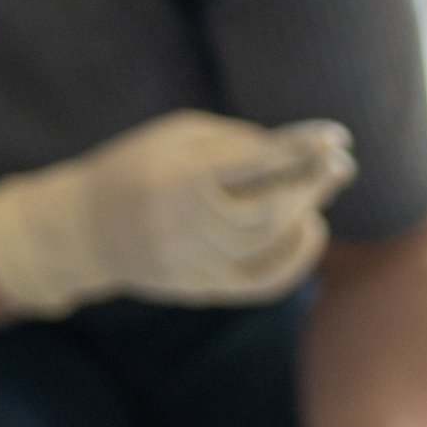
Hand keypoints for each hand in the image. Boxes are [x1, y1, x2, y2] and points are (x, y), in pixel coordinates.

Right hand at [0, 109, 354, 315]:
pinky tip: (309, 228)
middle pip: (267, 210)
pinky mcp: (201, 289)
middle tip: (341, 160)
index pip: (250, 164)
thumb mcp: (178, 137)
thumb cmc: (141, 166)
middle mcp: (182, 225)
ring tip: (324, 184)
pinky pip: (261, 282)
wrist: (86, 230)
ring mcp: (192, 263)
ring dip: (306, 211)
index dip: (298, 151)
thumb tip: (302, 155)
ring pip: (268, 243)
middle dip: (312, 183)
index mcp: (175, 177)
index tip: (335, 137)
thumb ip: (237, 142)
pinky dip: (296, 258)